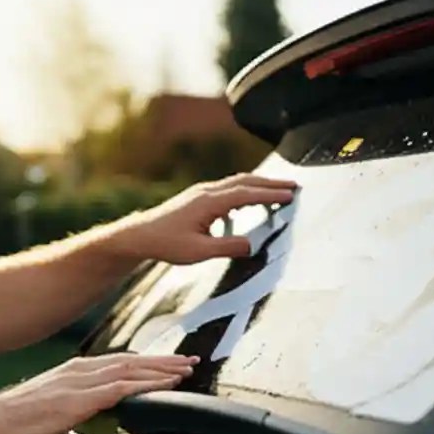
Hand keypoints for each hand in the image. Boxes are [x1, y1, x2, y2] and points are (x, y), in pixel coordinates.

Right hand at [0, 352, 197, 433]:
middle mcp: (81, 370)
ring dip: (163, 370)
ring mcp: (82, 382)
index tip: (168, 363)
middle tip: (190, 360)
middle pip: (132, 360)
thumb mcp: (51, 405)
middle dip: (163, 360)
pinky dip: (149, 384)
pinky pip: (124, 388)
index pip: (119, 361)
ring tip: (187, 370)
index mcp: (74, 370)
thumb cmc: (16, 419)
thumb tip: (85, 411)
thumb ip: (73, 404)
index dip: (146, 361)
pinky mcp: (82, 399)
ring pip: (133, 370)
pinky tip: (167, 386)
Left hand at [117, 173, 296, 263]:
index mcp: (209, 202)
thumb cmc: (166, 243)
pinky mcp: (199, 198)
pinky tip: (251, 199)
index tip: (290, 194)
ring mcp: (202, 193)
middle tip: (294, 185)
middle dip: (271, 183)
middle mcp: (207, 192)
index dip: (270, 194)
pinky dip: (247, 189)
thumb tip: (252, 245)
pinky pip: (229, 188)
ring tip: (279, 189)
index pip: (246, 194)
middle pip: (246, 181)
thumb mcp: (198, 252)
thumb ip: (227, 247)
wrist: (140, 235)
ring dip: (260, 184)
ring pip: (237, 182)